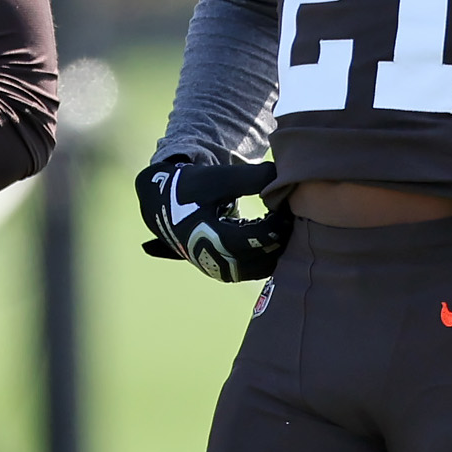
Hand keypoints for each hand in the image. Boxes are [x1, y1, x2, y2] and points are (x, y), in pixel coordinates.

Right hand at [135, 158, 289, 282]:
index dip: (277, 223)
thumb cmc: (192, 189)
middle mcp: (215, 260)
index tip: (285, 206)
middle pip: (264, 257)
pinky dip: (268, 254)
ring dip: (276, 247)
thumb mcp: (219, 178)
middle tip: (289, 213)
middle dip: (280, 235)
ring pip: (263, 267)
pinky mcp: (224, 273)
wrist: (162, 206)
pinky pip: (256, 270)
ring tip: (281, 223)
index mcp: (212, 237)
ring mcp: (220, 270)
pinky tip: (271, 233)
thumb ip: (252, 178)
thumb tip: (283, 180)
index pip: (257, 239)